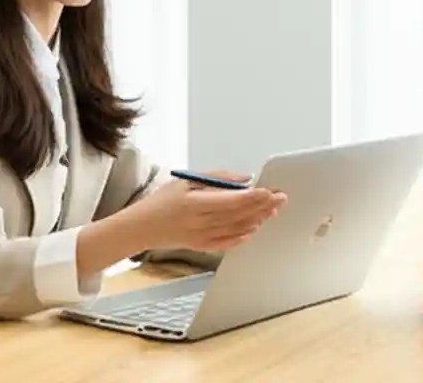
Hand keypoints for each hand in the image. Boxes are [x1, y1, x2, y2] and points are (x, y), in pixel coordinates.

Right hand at [129, 171, 286, 251]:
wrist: (142, 227)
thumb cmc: (163, 201)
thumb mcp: (186, 180)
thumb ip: (217, 178)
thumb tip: (244, 178)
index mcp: (194, 204)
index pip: (231, 201)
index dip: (253, 197)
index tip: (269, 190)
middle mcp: (200, 223)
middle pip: (239, 215)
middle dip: (262, 206)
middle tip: (280, 198)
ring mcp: (202, 237)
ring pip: (237, 229)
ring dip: (257, 219)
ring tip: (272, 210)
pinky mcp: (202, 246)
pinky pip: (228, 242)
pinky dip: (243, 235)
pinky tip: (255, 228)